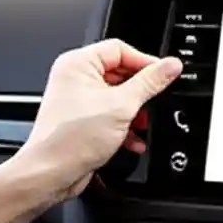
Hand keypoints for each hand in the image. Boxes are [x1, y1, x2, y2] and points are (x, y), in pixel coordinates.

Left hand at [8, 39, 182, 205]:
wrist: (51, 173)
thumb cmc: (70, 139)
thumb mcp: (122, 106)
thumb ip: (150, 83)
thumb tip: (170, 66)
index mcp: (78, 64)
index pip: (120, 49)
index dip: (145, 62)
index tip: (165, 75)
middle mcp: (75, 78)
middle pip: (121, 73)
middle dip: (140, 93)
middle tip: (152, 103)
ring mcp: (78, 99)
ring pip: (118, 97)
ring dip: (134, 112)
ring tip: (141, 125)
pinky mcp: (83, 120)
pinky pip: (111, 115)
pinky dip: (125, 126)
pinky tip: (132, 140)